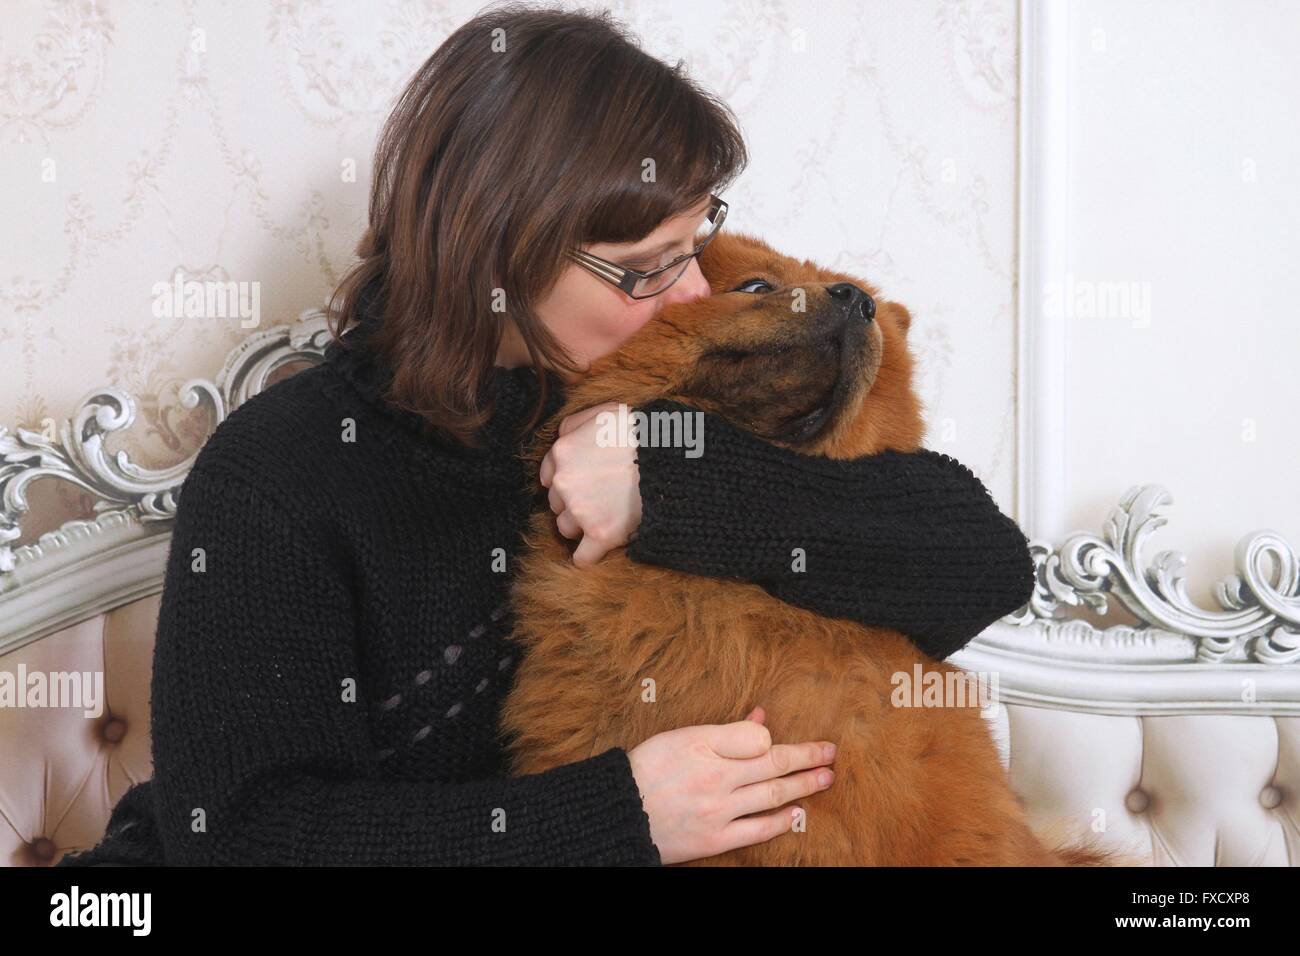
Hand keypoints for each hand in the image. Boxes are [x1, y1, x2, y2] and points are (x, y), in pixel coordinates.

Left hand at [538, 401, 641, 566]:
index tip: (584, 483)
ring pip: (566, 528)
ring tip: (605, 518)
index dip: (567, 480)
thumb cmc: (642, 432)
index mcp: (563, 452)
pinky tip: (598, 549)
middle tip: (600, 498)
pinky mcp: (600, 535)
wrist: (671, 458)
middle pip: (557, 502)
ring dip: (581, 526)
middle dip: (574, 501)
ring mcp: (581, 511)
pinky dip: (588, 556)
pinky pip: (583, 557)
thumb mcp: (606, 412)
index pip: (549, 474)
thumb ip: (576, 423)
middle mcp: (565, 483)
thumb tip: (561, 436)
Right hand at [626, 706, 836, 864]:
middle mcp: (715, 777)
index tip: (793, 739)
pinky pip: (756, 830)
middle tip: (831, 753)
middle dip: (806, 757)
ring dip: (803, 785)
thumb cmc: (648, 769)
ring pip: (771, 795)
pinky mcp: (714, 839)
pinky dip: (780, 821)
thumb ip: (725, 731)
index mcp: (705, 746)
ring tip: (825, 778)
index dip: (777, 739)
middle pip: (773, 764)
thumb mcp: (682, 738)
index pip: (757, 739)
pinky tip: (796, 813)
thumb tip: (761, 719)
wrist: (619, 812)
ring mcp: (717, 810)